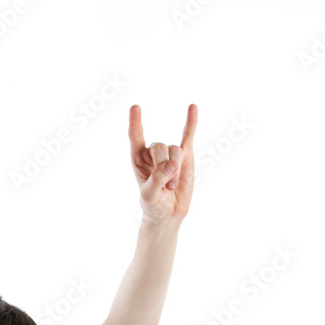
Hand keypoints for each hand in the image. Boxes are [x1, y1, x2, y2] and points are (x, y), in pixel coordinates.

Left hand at [128, 104, 197, 223]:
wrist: (168, 214)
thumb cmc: (153, 205)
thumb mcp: (149, 196)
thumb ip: (156, 180)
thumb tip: (171, 164)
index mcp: (138, 159)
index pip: (135, 137)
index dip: (135, 123)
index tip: (135, 108)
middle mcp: (152, 153)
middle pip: (159, 147)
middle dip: (164, 166)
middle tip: (167, 186)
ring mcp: (169, 153)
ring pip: (174, 149)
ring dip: (175, 169)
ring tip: (172, 186)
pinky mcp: (185, 155)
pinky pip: (188, 136)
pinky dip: (191, 123)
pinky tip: (192, 108)